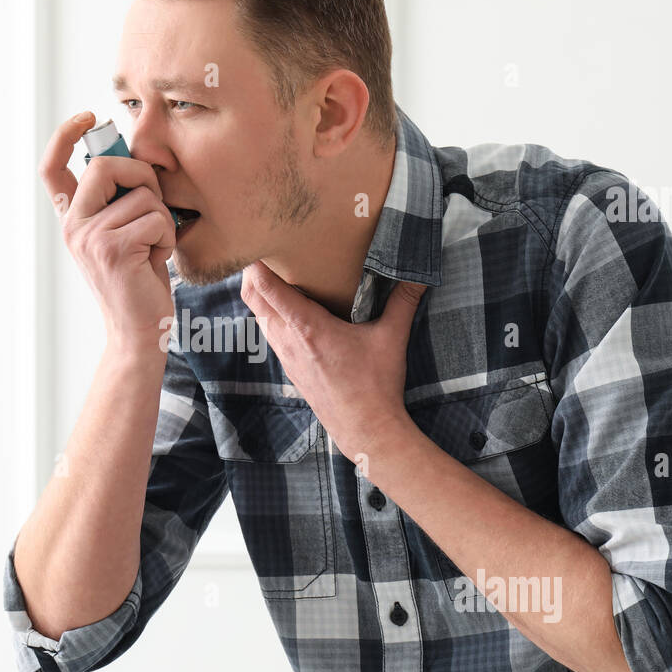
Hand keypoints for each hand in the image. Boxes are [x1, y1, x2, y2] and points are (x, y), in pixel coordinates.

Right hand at [39, 111, 175, 356]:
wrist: (139, 331)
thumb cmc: (140, 280)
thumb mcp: (124, 234)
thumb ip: (120, 200)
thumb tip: (135, 159)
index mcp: (73, 219)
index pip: (52, 168)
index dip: (64, 135)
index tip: (88, 117)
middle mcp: (73, 226)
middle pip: (104, 165)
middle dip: (141, 174)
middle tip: (154, 202)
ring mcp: (89, 237)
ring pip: (141, 196)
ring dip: (162, 219)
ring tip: (154, 247)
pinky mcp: (112, 250)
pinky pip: (154, 219)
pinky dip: (167, 236)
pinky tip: (157, 259)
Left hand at [239, 260, 426, 461]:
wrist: (366, 430)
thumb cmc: (375, 385)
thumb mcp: (391, 338)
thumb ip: (403, 302)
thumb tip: (419, 275)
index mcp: (307, 327)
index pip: (265, 288)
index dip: (255, 263)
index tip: (258, 241)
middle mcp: (288, 339)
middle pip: (252, 298)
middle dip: (252, 273)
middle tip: (267, 251)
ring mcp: (285, 356)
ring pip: (259, 317)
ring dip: (262, 295)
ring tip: (279, 275)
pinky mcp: (290, 368)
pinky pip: (270, 334)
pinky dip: (272, 316)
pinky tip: (292, 311)